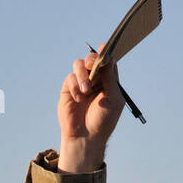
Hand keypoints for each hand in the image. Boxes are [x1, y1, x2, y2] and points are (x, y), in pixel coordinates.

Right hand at [57, 43, 124, 172]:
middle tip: (92, 65)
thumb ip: (110, 78)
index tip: (106, 46)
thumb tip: (108, 58)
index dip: (107, 53)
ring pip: (79, 65)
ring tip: (86, 90)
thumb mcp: (113, 99)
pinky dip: (75, 86)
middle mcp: (96, 80)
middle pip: (92, 59)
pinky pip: (70, 78)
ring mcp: (81, 83)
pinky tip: (78, 99)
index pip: (108, 63)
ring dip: (82, 75)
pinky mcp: (69, 88)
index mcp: (109, 82)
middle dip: (92, 60)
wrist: (86, 136)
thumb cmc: (104, 120)